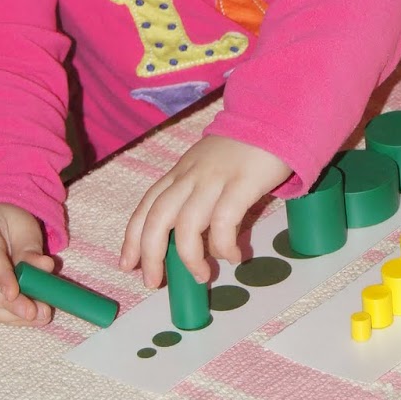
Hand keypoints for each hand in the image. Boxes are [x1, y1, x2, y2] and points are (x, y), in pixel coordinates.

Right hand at [0, 204, 55, 324]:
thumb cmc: (8, 224)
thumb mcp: (23, 225)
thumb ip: (31, 248)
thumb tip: (45, 268)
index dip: (0, 276)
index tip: (14, 293)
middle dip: (8, 303)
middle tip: (34, 312)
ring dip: (9, 314)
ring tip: (37, 317)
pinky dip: (6, 317)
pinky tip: (26, 319)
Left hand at [119, 135, 291, 286]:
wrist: (273, 117)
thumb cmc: (242, 148)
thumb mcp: (207, 166)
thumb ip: (195, 194)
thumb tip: (192, 239)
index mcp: (180, 172)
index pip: (147, 206)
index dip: (132, 238)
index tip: (127, 264)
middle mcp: (191, 176)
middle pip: (158, 218)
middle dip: (151, 255)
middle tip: (154, 282)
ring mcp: (215, 179)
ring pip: (187, 224)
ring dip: (189, 257)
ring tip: (201, 276)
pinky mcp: (242, 183)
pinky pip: (224, 222)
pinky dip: (223, 245)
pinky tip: (233, 256)